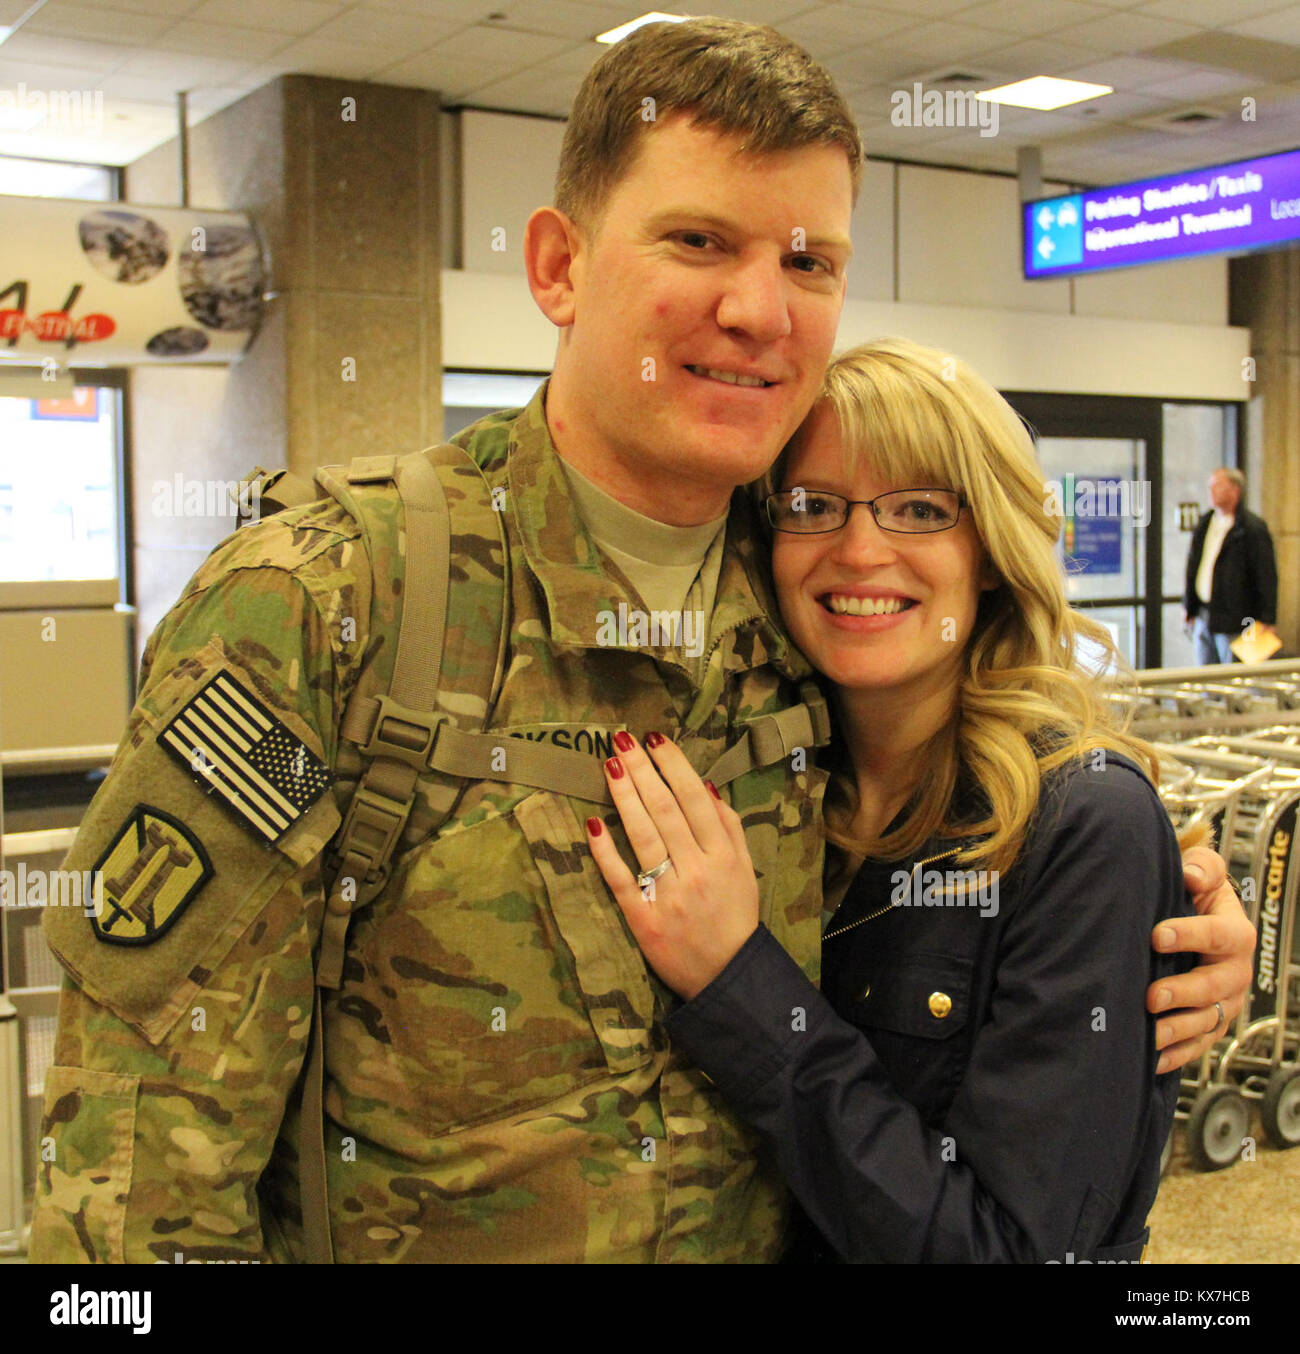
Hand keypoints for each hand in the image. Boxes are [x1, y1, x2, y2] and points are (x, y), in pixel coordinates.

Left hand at [585, 732, 758, 999]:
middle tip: (621, 740)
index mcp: (723, 855)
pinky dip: (606, 851)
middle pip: (664, 810)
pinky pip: (621, 879)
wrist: (727, 976)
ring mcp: (668, 894)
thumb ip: (729, 827)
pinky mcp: (643, 918)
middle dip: (642, 770)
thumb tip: (705, 784)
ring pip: (642, 836)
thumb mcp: (745, 869)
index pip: (694, 798)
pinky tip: (594, 823)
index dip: (673, 765)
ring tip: (608, 765)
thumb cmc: (735, 916)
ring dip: (624, 797)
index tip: (655, 737)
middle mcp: (696, 869)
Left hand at [1148, 846, 1255, 1073]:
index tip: (1156, 936)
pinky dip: (1177, 1054)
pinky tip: (1152, 1059)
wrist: (1196, 920)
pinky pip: (1199, 1045)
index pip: (1219, 934)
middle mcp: (1235, 971)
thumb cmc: (1194, 894)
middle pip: (1216, 986)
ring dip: (1178, 1030)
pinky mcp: (1211, 1024)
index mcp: (1235, 933)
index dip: (1190, 934)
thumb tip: (1191, 875)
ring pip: (1207, 1021)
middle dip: (1184, 993)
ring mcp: (1226, 1002)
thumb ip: (1202, 867)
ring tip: (1149, 1033)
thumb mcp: (1203, 872)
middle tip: (1152, 996)